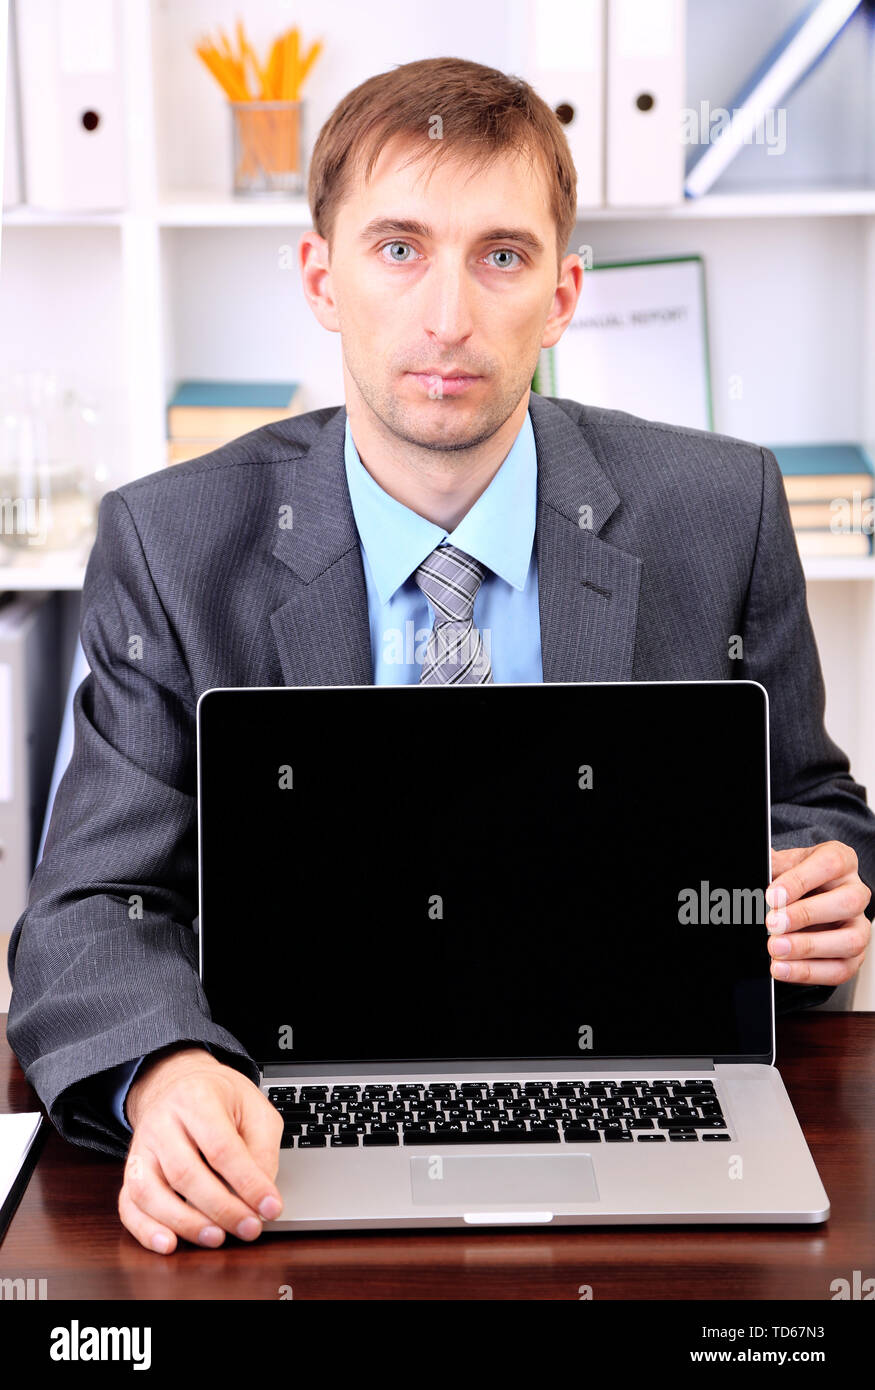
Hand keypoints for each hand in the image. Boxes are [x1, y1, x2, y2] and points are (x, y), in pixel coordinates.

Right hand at [120, 1043, 283, 1254]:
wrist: (181, 1084)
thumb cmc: (221, 1098)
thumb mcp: (255, 1108)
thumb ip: (263, 1150)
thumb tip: (262, 1196)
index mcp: (197, 1098)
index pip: (221, 1148)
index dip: (248, 1184)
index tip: (270, 1208)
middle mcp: (162, 1121)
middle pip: (186, 1173)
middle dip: (222, 1209)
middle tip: (249, 1228)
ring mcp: (141, 1146)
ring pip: (151, 1193)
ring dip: (185, 1223)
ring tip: (216, 1238)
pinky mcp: (132, 1169)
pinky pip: (129, 1205)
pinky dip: (145, 1230)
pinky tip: (168, 1243)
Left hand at [766, 841, 871, 986]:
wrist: (805, 901)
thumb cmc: (797, 881)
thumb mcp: (784, 865)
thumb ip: (774, 866)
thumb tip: (758, 865)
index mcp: (842, 862)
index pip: (830, 865)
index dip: (800, 881)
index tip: (772, 896)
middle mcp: (856, 893)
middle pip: (847, 903)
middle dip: (806, 915)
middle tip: (773, 924)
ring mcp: (859, 926)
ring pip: (850, 940)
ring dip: (809, 948)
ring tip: (775, 949)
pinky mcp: (854, 957)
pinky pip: (840, 970)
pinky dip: (808, 972)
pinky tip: (782, 968)